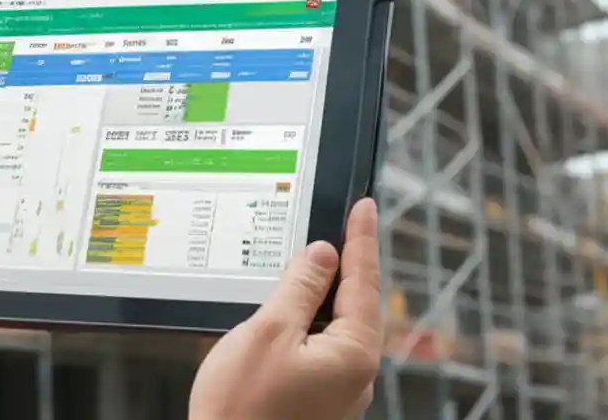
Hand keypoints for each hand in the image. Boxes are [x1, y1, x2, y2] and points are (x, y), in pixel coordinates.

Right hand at [189, 198, 382, 419]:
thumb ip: (300, 288)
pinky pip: (318, 350)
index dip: (361, 240)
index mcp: (353, 353)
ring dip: (319, 296)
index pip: (363, 281)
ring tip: (304, 264)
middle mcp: (355, 375)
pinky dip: (306, 324)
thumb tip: (323, 255)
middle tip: (340, 226)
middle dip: (344, 266)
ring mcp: (337, 392)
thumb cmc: (243, 407)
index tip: (364, 206)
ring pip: (334, 328)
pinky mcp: (315, 403)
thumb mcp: (268, 331)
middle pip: (354, 305)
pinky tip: (285, 313)